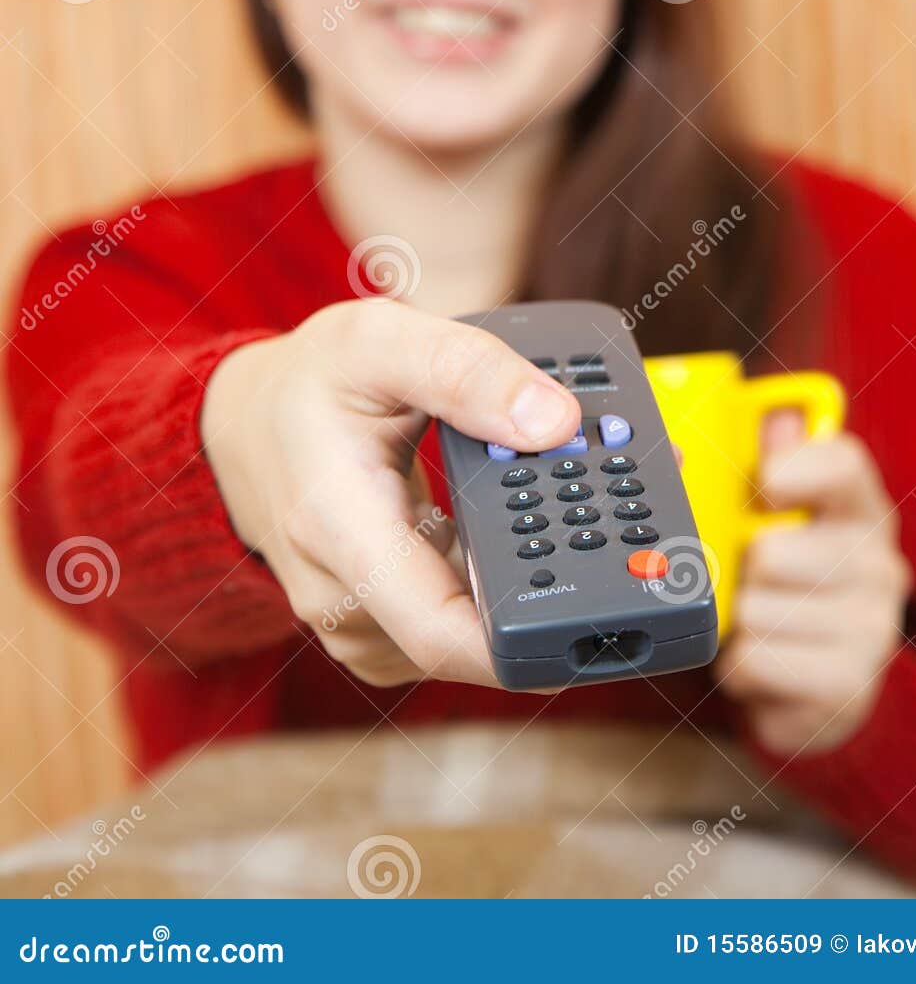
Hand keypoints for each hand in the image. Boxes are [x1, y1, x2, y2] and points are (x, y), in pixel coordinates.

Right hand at [201, 298, 580, 686]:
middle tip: (605, 531)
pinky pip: (449, 627)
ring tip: (554, 514)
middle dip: (548, 594)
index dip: (527, 642)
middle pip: (470, 639)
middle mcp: (342, 596)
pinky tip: (510, 537)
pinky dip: (488, 592)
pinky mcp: (376, 628)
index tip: (601, 610)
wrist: (241, 428)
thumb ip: (465, 371)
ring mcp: (358, 623)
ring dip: (520, 591)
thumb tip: (555, 422)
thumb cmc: (306, 382)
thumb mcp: (378, 341)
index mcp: (339, 528)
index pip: (439, 632)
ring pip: (465, 638)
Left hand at [716, 410, 910, 754]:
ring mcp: (873, 629)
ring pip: (755, 610)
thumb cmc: (790, 587)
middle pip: (773, 550)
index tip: (761, 485)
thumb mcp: (777, 521)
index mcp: (861, 509)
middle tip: (746, 580)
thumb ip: (769, 461)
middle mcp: (880, 565)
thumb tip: (773, 413)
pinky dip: (740, 667)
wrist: (819, 688)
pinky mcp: (850, 685)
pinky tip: (760, 662)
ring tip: (754, 625)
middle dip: (738, 570)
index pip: (843, 462)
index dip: (792, 465)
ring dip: (735, 624)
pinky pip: (757, 661)